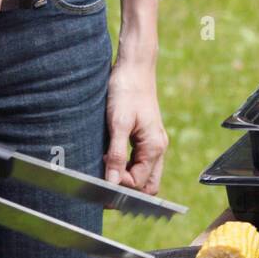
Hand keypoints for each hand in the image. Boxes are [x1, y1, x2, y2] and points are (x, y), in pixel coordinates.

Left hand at [104, 57, 167, 194]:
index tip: (101, 177)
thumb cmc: (127, 90)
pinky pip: (140, 161)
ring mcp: (153, 142)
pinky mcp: (146, 136)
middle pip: (147, 184)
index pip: (139, 183)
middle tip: (103, 185)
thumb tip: (111, 183)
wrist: (134, 67)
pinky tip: (110, 159)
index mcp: (154, 147)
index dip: (119, 185)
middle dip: (127, 190)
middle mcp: (158, 147)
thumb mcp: (118, 123)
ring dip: (126, 178)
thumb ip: (116, 154)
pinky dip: (126, 166)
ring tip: (105, 170)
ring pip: (143, 174)